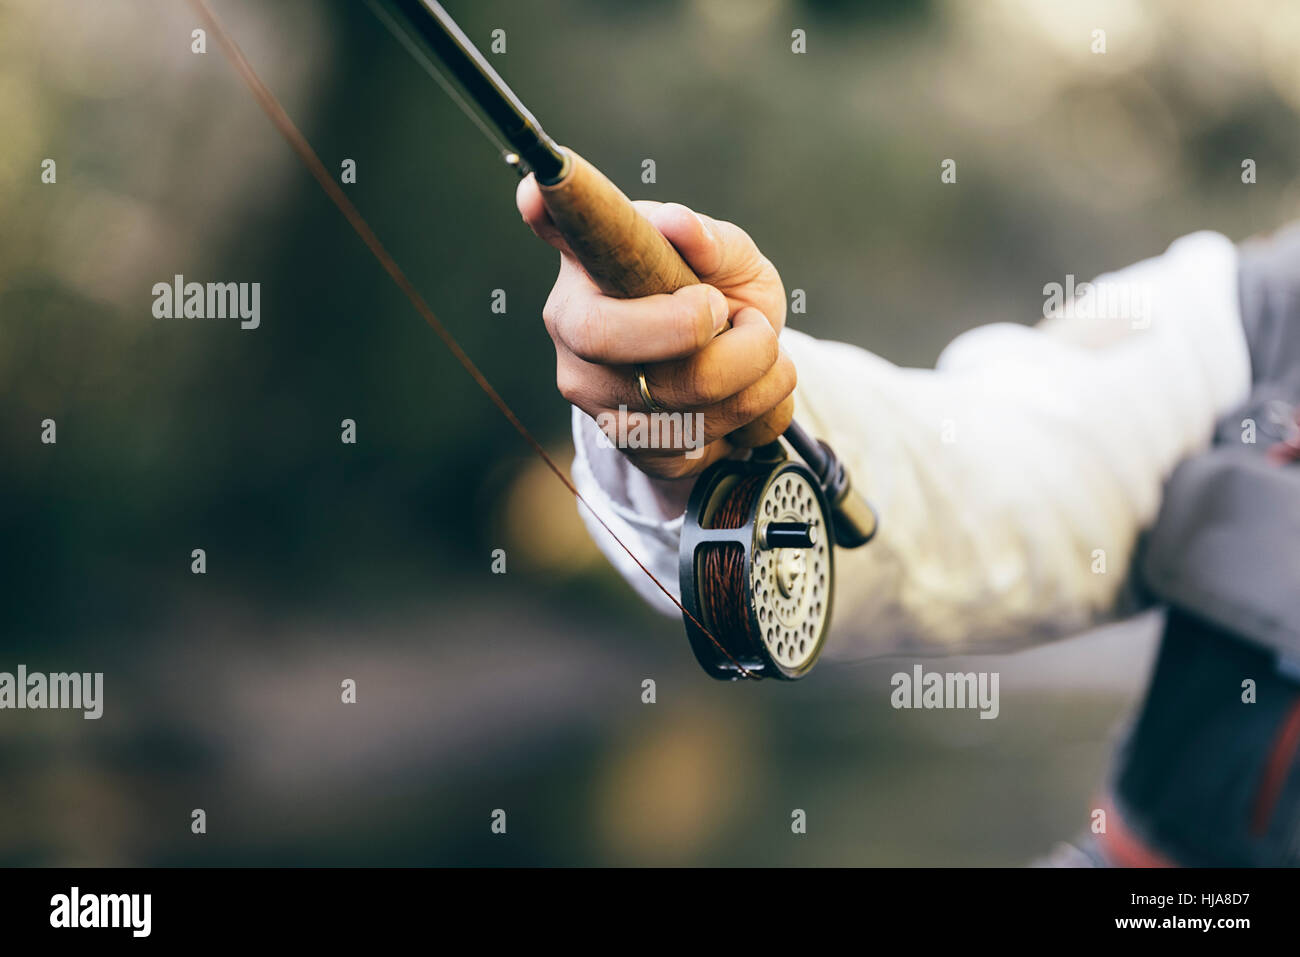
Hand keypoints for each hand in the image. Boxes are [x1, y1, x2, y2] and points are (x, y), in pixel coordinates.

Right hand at [516, 175, 794, 480]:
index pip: (559, 230)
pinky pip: (703, 440)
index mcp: (589, 268)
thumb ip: (712, 240)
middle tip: (734, 314)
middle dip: (690, 327)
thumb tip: (681, 225)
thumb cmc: (719, 298)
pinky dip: (754, 414)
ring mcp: (596, 399)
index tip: (543, 188)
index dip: (552, 209)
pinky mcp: (631, 448)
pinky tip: (748, 392)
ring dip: (754, 371)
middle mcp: (573, 333)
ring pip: (682, 398)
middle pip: (608, 337)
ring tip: (760, 348)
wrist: (735, 377)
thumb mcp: (730, 259)